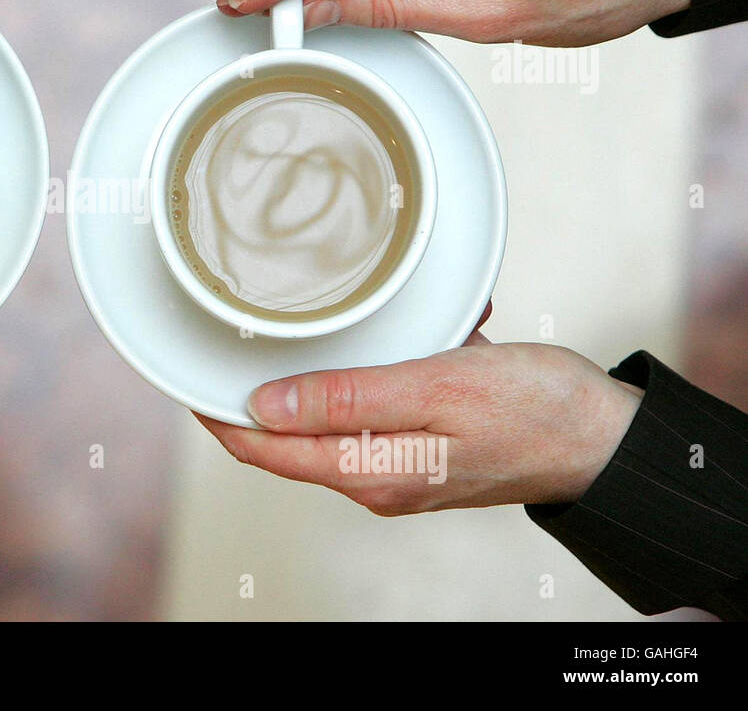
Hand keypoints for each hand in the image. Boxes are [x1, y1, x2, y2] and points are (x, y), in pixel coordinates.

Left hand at [197, 309, 642, 514]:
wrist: (607, 438)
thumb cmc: (535, 411)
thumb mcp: (438, 389)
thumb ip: (349, 398)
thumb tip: (266, 404)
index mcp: (369, 468)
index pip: (262, 448)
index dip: (216, 412)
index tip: (185, 371)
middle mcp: (373, 474)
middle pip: (284, 436)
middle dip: (255, 387)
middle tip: (229, 332)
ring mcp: (396, 462)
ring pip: (326, 415)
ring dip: (315, 370)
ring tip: (300, 320)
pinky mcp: (419, 443)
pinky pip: (369, 403)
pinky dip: (364, 366)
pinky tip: (380, 330)